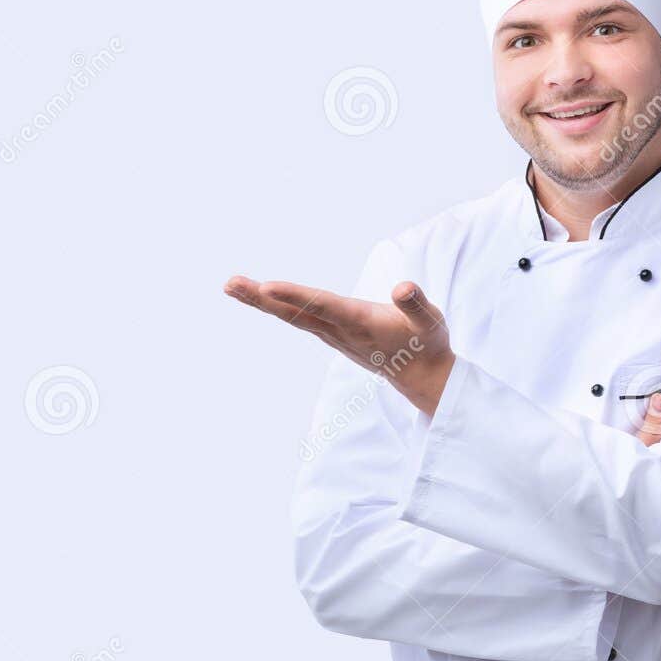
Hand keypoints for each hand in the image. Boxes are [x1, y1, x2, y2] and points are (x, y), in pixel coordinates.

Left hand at [224, 275, 454, 415]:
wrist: (422, 377)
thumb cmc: (427, 343)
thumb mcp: (430, 321)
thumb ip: (416, 304)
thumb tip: (403, 287)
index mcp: (360, 322)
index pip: (322, 305)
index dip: (295, 295)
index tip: (266, 286)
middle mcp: (340, 330)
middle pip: (294, 312)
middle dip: (261, 298)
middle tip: (230, 284)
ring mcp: (333, 335)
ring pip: (292, 315)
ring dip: (261, 300)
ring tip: (232, 285)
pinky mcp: (332, 335)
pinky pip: (299, 317)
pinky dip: (277, 305)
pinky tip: (260, 295)